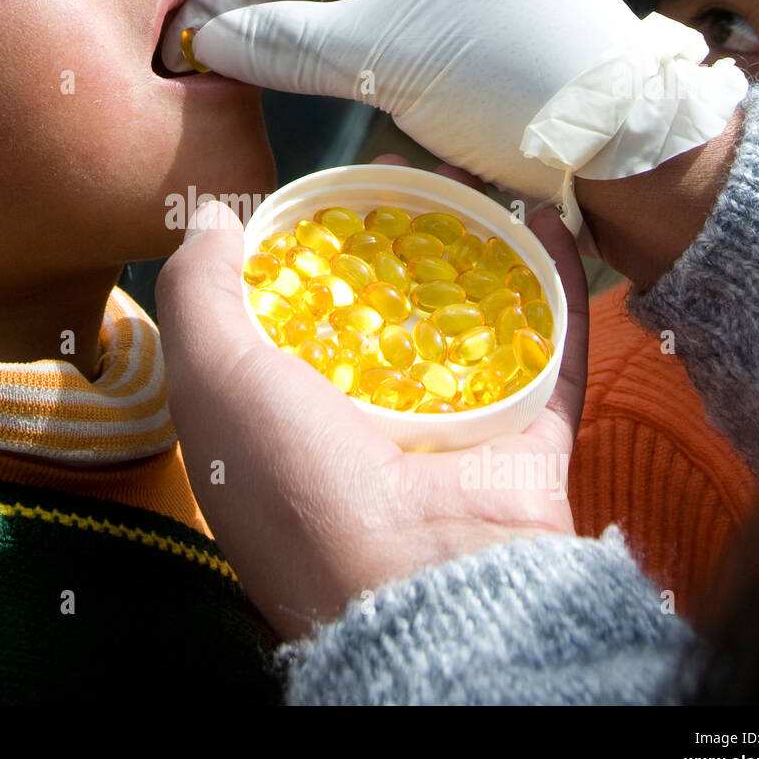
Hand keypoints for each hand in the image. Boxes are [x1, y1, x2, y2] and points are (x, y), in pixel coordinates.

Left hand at [154, 157, 589, 639]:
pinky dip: (557, 283)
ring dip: (476, 242)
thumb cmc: (299, 483)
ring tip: (473, 176)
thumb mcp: (214, 379)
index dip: (309, 246)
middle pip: (388, 304)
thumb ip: (202, 294)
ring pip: (470, 314)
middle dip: (396, 232)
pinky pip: (551, 345)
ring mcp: (454, 432)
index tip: (327, 189)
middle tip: (406, 171)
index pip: (296, 315)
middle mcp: (367, 424)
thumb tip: (214, 219)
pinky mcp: (528, 437)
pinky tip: (548, 219)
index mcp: (287, 417)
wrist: (419, 587)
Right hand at [162, 0, 641, 201]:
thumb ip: (287, 43)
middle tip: (230, 53)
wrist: (627, 143)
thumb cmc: (504, 84)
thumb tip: (214, 41)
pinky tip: (335, 78)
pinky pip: (402, 19)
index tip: (204, 33)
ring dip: (312, 25)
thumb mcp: (381, 60)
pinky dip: (357, 46)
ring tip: (271, 70)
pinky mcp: (490, 23)